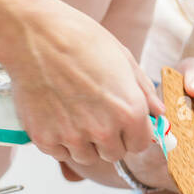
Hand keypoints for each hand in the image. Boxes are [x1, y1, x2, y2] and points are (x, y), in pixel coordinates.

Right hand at [1, 1, 162, 167]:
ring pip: (86, 157)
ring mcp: (72, 137)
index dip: (133, 133)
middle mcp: (103, 130)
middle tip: (95, 115)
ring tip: (74, 113)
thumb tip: (158, 112)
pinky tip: (56, 115)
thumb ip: (144, 91)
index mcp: (129, 111)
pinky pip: (59, 153)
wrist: (35, 36)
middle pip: (114, 154)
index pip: (140, 144)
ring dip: (84, 142)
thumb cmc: (80, 40)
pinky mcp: (44, 139)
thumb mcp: (124, 59)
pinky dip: (59, 140)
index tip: (124, 124)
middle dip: (109, 139)